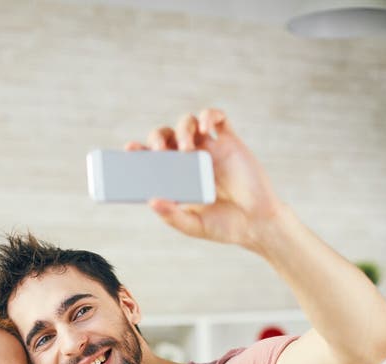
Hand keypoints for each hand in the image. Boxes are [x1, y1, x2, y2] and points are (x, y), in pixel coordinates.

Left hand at [127, 108, 282, 249]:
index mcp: (177, 178)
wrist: (257, 224)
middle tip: (159, 150)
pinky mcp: (230, 142)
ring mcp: (209, 149)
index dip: (139, 151)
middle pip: (166, 136)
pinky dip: (208, 116)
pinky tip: (206, 128)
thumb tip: (151, 201)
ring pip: (188, 123)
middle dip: (158, 137)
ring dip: (183, 129)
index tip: (128, 150)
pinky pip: (217, 118)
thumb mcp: (193, 225)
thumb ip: (172, 216)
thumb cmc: (224, 226)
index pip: (152, 159)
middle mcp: (190, 160)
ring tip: (186, 149)